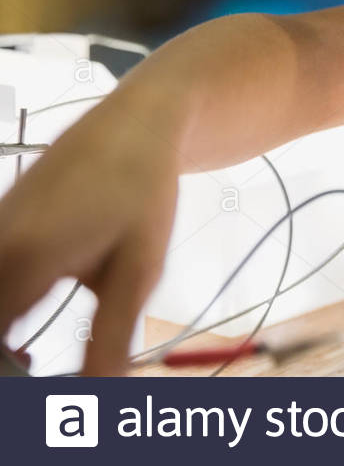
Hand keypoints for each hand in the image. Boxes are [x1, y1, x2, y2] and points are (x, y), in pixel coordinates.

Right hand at [0, 98, 181, 375]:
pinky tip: (21, 348)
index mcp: (20, 261)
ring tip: (30, 369)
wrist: (134, 124)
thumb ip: (110, 339)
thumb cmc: (142, 191)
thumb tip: (100, 396)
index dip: (11, 381)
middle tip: (36, 385)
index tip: (42, 407)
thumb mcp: (137, 272)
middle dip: (4, 367)